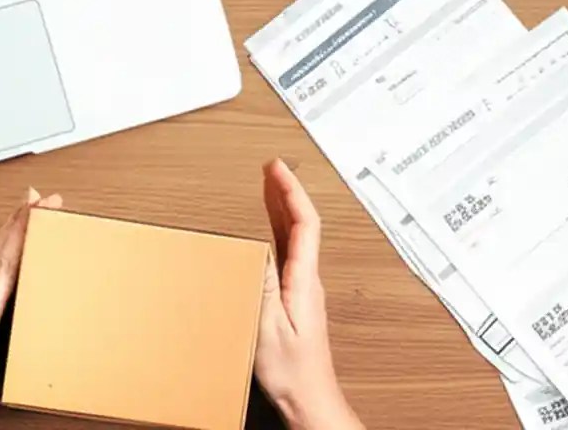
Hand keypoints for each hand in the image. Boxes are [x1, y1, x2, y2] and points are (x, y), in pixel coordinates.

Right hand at [255, 160, 362, 429]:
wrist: (310, 400)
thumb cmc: (293, 373)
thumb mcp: (269, 328)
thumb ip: (263, 287)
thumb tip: (257, 249)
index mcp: (303, 281)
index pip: (303, 223)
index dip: (290, 191)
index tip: (277, 168)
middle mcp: (307, 281)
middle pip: (300, 224)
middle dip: (284, 191)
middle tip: (271, 168)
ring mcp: (304, 290)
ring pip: (295, 238)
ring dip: (281, 209)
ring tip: (268, 189)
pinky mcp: (297, 301)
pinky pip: (289, 255)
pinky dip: (277, 233)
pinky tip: (266, 233)